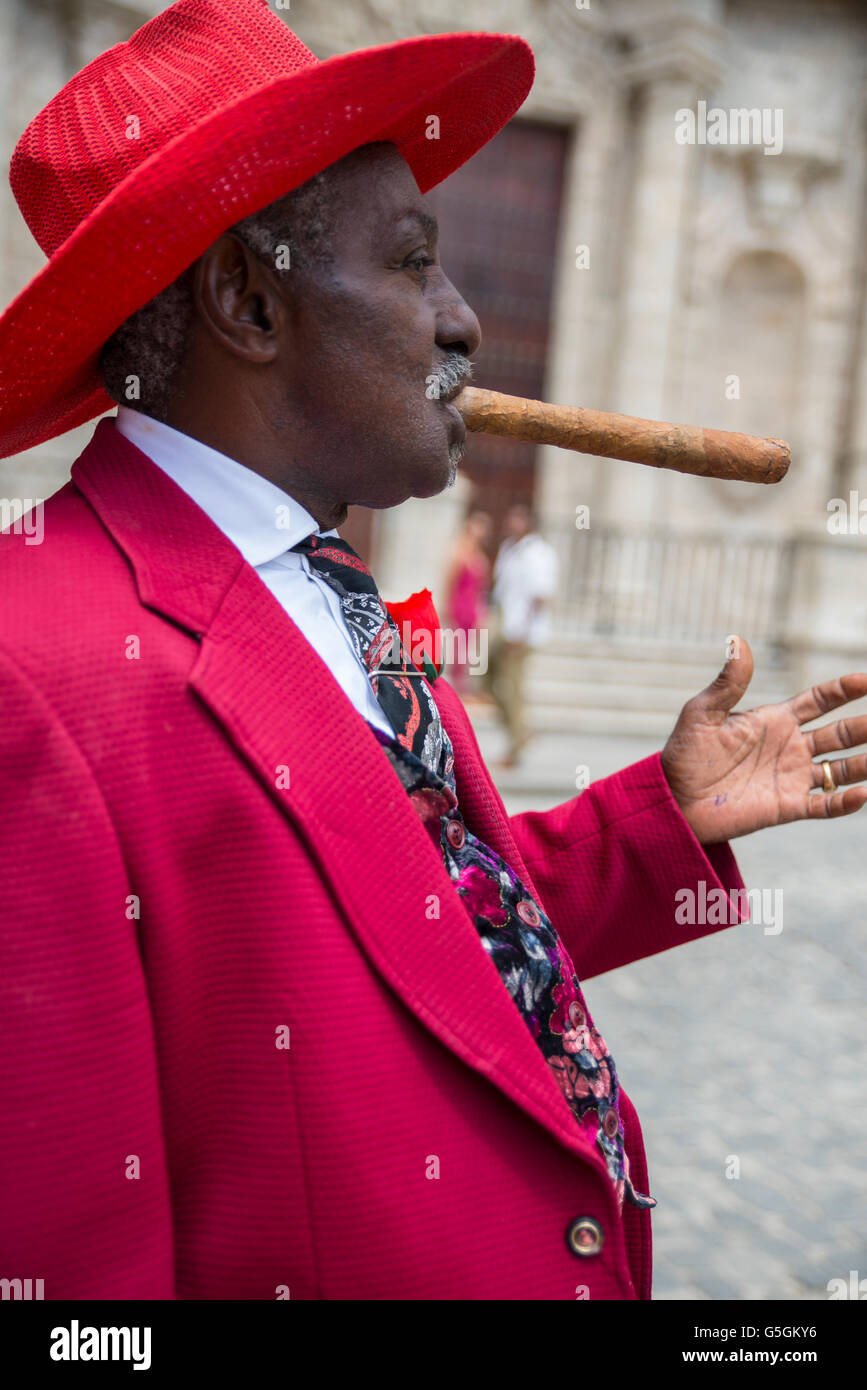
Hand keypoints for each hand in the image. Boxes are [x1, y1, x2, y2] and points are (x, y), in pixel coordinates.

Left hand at [660, 636, 866, 843]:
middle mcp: (790, 747)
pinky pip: (824, 805)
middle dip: (865, 726)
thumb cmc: (684, 753)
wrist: (672, 799)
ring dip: (864, 763)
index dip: (845, 689)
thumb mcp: (702, 713)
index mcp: (774, 720)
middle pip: (841, 733)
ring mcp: (791, 778)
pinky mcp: (786, 807)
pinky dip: (846, 801)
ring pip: (840, 769)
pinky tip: (863, 793)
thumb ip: (728, 683)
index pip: (821, 700)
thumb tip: (736, 640)